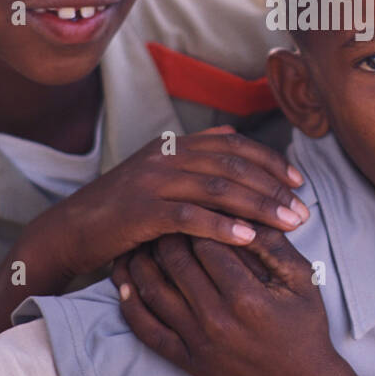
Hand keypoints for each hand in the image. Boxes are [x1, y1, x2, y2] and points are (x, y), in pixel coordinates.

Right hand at [32, 126, 307, 279]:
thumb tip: (234, 137)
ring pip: (219, 188)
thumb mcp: (158, 172)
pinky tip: (248, 238)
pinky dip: (223, 226)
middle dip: (273, 187)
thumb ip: (194, 156)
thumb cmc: (122, 208)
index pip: (234, 145)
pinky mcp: (141, 210)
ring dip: (259, 206)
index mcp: (174, 145)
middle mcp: (166, 156)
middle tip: (303, 210)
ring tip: (289, 223)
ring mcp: (153, 181)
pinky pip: (190, 216)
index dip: (270, 161)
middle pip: (233, 166)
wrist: (71, 230)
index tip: (297, 181)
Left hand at [114, 229, 374, 375]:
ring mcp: (197, 342)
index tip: (194, 202)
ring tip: (140, 239)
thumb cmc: (305, 326)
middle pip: (175, 261)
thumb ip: (273, 244)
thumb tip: (245, 208)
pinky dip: (129, 305)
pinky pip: (146, 330)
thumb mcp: (302, 280)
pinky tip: (124, 283)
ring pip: (153, 291)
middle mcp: (216, 319)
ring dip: (141, 261)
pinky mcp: (186, 361)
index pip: (207, 242)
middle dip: (167, 231)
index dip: (198, 216)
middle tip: (164, 213)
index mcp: (246, 296)